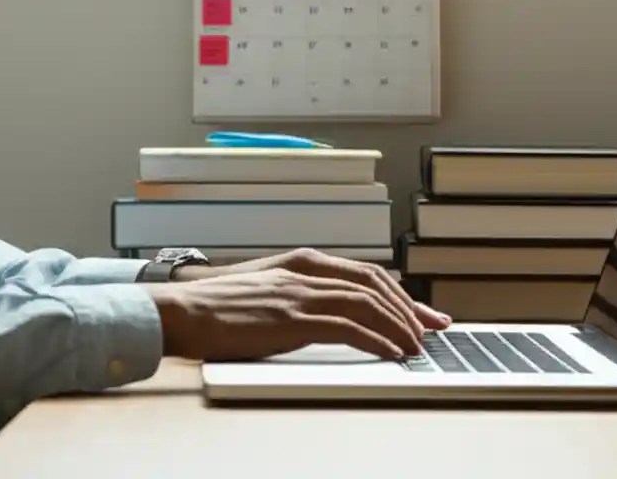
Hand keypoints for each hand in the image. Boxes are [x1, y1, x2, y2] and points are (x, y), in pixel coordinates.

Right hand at [145, 267, 429, 360]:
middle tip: (434, 329)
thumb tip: (331, 314)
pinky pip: (347, 328)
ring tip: (416, 346)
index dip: (400, 294)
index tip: (423, 313)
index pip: (366, 273)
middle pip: (375, 285)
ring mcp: (300, 294)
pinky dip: (376, 340)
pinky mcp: (292, 319)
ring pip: (367, 304)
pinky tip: (391, 353)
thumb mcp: (268, 291)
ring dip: (398, 326)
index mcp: (303, 262)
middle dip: (410, 308)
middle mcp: (307, 272)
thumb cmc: (218, 306)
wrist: (182, 310)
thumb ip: (300, 295)